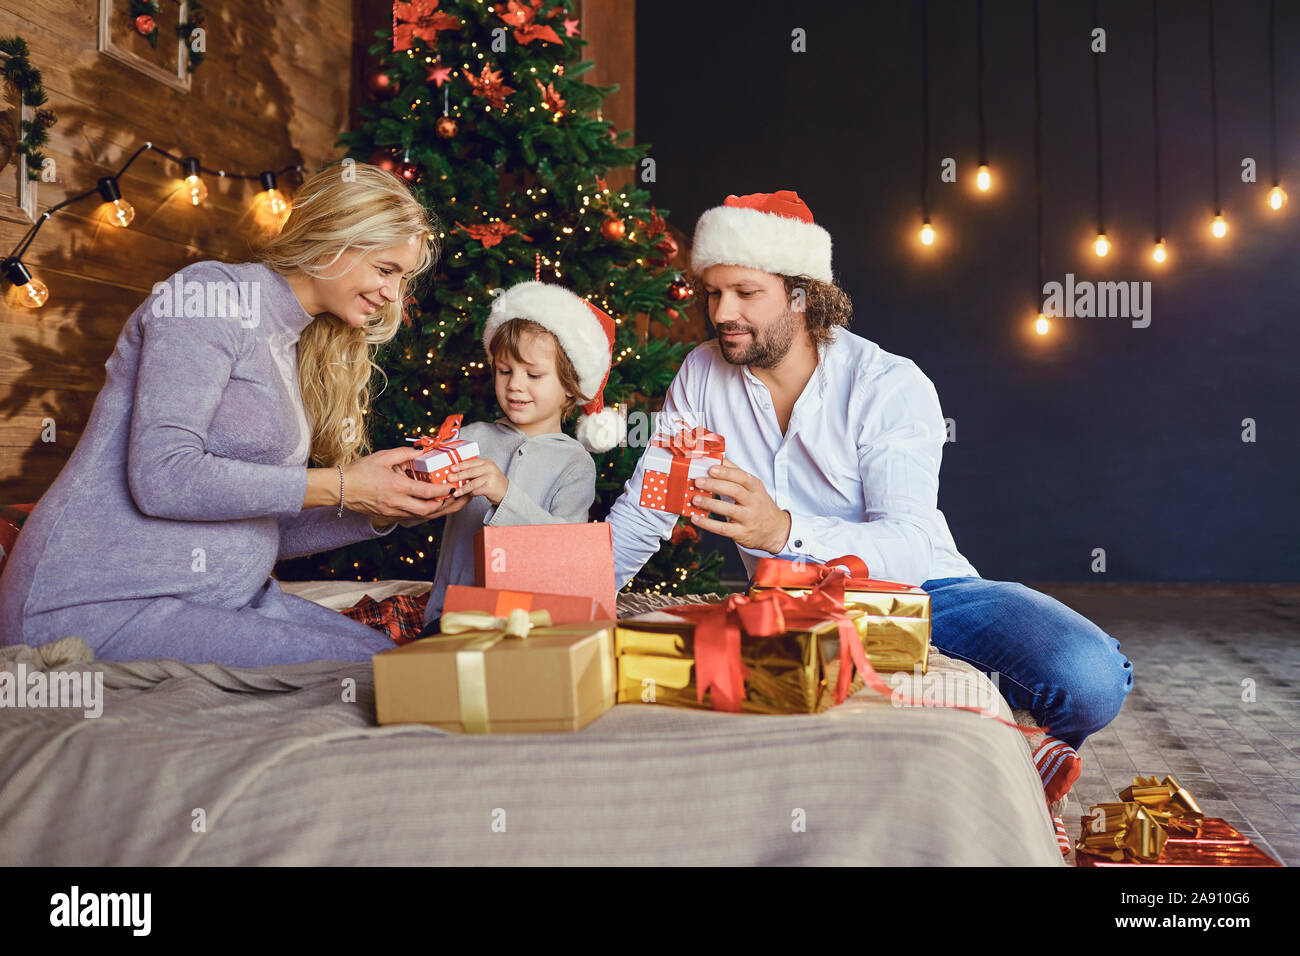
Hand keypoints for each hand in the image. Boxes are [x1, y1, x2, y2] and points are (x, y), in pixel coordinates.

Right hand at [341, 446, 471, 523]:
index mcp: (397, 487)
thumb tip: (422, 450)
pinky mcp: (388, 515)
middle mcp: (397, 502)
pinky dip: (424, 512)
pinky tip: (432, 506)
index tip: (456, 487)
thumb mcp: (383, 457)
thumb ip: (404, 454)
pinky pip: (411, 516)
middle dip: (447, 506)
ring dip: (437, 511)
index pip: (427, 492)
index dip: (444, 491)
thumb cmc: (359, 472)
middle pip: (428, 511)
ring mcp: (392, 511)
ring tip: (451, 503)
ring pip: (421, 516)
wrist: (339, 489)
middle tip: (459, 498)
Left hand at [449, 457, 507, 505]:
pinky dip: (470, 493)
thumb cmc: (493, 482)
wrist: (506, 492)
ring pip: (472, 483)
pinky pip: (476, 491)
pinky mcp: (490, 487)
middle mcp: (489, 468)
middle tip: (450, 478)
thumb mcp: (485, 472)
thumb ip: (474, 470)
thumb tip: (456, 472)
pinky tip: (465, 495)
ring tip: (455, 492)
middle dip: (458, 475)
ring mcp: (490, 477)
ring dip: (462, 488)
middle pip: (470, 471)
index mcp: (486, 462)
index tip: (451, 468)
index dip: (460, 465)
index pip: (471, 462)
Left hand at [689, 458, 791, 553]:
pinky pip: (723, 528)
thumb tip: (718, 459)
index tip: (711, 469)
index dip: (726, 472)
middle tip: (698, 482)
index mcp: (756, 488)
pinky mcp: (741, 533)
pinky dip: (708, 524)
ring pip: (729, 510)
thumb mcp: (754, 488)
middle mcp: (754, 502)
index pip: (743, 477)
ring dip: (710, 504)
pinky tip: (696, 518)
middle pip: (735, 491)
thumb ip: (736, 473)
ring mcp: (748, 519)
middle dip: (715, 485)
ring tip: (695, 499)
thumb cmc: (760, 505)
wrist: (776, 530)